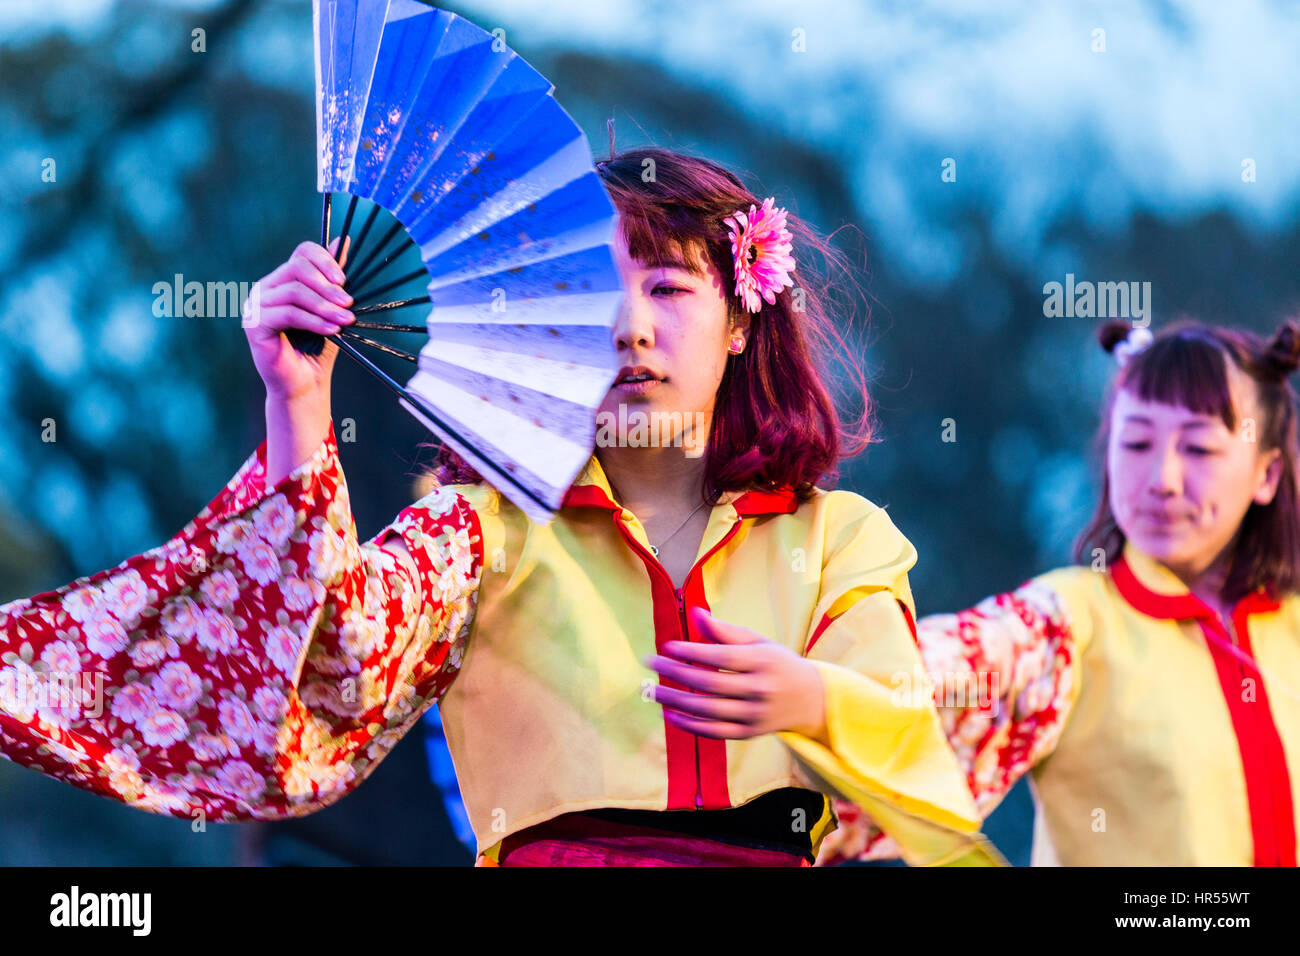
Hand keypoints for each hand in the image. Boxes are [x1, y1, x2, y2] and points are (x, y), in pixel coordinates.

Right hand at [244, 237, 354, 401]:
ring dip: (326, 306)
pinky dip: (314, 321)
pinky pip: (288, 314)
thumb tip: (344, 241)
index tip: (344, 280)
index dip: (325, 261)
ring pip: (295, 291)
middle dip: (328, 285)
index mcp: (282, 280)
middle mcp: (265, 288)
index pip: (302, 253)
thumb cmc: (317, 348)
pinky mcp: (254, 324)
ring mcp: (255, 305)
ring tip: (346, 321)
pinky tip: (331, 330)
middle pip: (298, 267)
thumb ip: (333, 278)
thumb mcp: (330, 309)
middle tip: (349, 303)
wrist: (305, 384)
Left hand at [643, 606, 827, 741]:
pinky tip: (670, 714)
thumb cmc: (777, 663)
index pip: (722, 657)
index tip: (667, 646)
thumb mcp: (758, 642)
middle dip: (676, 673)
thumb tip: (693, 613)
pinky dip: (690, 725)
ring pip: (709, 710)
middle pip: (711, 684)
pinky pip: (715, 732)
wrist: (811, 699)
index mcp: (763, 661)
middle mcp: (760, 689)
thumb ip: (725, 631)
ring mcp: (755, 715)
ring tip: (653, 691)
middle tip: (651, 664)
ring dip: (676, 701)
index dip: (693, 652)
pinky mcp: (749, 733)